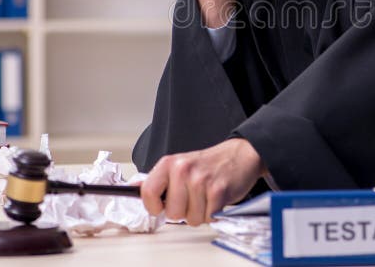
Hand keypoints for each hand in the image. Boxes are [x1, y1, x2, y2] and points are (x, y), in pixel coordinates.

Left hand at [140, 138, 265, 225]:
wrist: (241, 154)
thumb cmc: (209, 164)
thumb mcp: (180, 165)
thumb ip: (158, 180)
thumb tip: (133, 189)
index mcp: (169, 163)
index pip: (147, 193)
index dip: (154, 206)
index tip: (161, 206)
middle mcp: (183, 169)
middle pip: (172, 213)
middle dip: (183, 211)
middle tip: (193, 197)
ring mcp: (201, 180)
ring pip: (191, 219)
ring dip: (200, 213)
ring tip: (206, 197)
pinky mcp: (218, 191)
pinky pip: (208, 218)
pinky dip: (213, 213)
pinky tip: (216, 199)